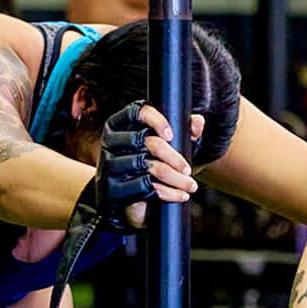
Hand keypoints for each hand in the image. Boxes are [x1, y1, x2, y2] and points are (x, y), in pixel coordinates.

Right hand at [97, 104, 205, 228]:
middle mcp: (111, 141)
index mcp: (121, 123)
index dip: (157, 121)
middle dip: (174, 158)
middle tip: (188, 170)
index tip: (172, 135)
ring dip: (175, 179)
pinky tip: (180, 195)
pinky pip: (143, 187)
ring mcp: (109, 164)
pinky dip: (167, 193)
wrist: (123, 195)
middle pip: (148, 142)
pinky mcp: (113, 187)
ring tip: (190, 185)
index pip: (139, 112)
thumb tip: (197, 122)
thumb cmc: (147, 161)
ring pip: (148, 167)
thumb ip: (183, 129)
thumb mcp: (165, 143)